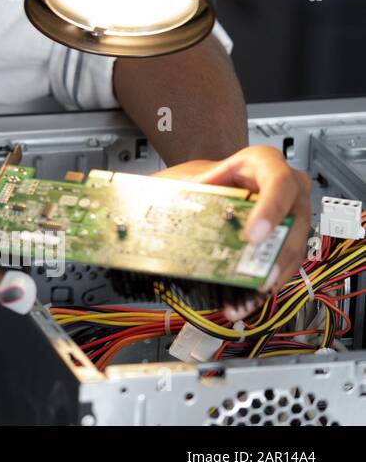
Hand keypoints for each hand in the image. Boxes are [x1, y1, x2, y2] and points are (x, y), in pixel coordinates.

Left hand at [154, 145, 311, 320]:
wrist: (211, 182)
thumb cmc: (206, 175)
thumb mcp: (193, 175)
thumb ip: (186, 186)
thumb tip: (164, 204)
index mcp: (264, 163)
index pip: (279, 183)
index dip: (270, 210)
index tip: (253, 235)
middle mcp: (286, 188)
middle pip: (296, 221)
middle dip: (278, 254)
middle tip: (259, 277)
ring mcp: (290, 214)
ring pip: (294, 247)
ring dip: (273, 276)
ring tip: (251, 296)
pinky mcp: (285, 238)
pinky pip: (284, 262)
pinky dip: (266, 283)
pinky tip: (248, 299)